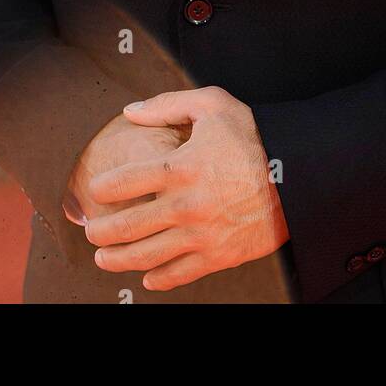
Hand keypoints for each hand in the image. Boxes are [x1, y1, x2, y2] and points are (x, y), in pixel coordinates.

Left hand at [82, 86, 289, 290]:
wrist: (294, 176)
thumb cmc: (252, 138)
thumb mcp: (213, 105)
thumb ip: (168, 105)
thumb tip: (131, 111)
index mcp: (180, 167)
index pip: (126, 182)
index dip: (103, 188)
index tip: (95, 191)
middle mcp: (185, 205)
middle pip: (128, 226)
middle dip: (101, 232)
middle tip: (91, 232)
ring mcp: (200, 234)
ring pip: (146, 256)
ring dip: (118, 260)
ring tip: (104, 258)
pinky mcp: (216, 255)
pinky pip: (179, 274)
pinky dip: (158, 280)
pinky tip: (147, 277)